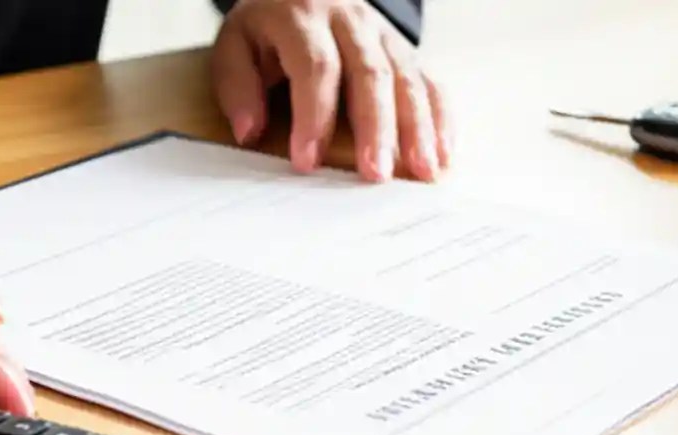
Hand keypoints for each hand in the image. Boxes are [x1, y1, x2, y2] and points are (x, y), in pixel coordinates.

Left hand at [211, 0, 449, 181]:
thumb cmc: (265, 29)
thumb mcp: (235, 45)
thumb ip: (237, 86)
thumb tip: (249, 131)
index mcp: (302, 16)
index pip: (316, 67)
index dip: (314, 116)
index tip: (306, 162)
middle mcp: (349, 19)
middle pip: (371, 74)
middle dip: (375, 129)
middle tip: (375, 175)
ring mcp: (382, 33)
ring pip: (407, 77)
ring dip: (417, 128)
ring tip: (422, 172)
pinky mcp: (402, 48)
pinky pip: (428, 79)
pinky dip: (440, 117)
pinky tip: (442, 153)